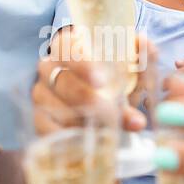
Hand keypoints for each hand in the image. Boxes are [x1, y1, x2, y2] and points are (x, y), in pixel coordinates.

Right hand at [32, 32, 156, 134]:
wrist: (102, 107)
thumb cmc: (114, 82)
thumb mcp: (131, 71)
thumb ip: (142, 58)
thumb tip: (144, 42)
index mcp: (68, 46)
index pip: (67, 48)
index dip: (83, 65)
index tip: (102, 81)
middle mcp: (49, 67)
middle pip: (62, 82)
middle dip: (87, 99)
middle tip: (110, 113)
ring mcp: (41, 93)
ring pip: (55, 107)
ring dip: (81, 120)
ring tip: (106, 130)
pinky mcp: (39, 117)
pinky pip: (47, 128)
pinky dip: (68, 136)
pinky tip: (87, 141)